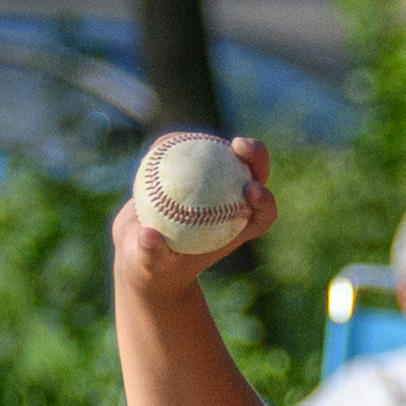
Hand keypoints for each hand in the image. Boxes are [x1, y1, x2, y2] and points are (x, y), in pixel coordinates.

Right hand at [111, 137, 276, 304]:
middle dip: (257, 157)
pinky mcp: (190, 174)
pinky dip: (179, 144)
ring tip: (198, 136)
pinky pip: (190, 152)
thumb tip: (148, 235)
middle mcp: (231, 204)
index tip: (251, 190)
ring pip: (225, 158)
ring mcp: (213, 186)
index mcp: (236, 229)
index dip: (266, 201)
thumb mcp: (149, 266)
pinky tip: (164, 141)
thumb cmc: (152, 268)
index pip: (263, 214)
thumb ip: (151, 254)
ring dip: (215, 141)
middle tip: (240, 147)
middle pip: (254, 176)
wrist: (140, 251)